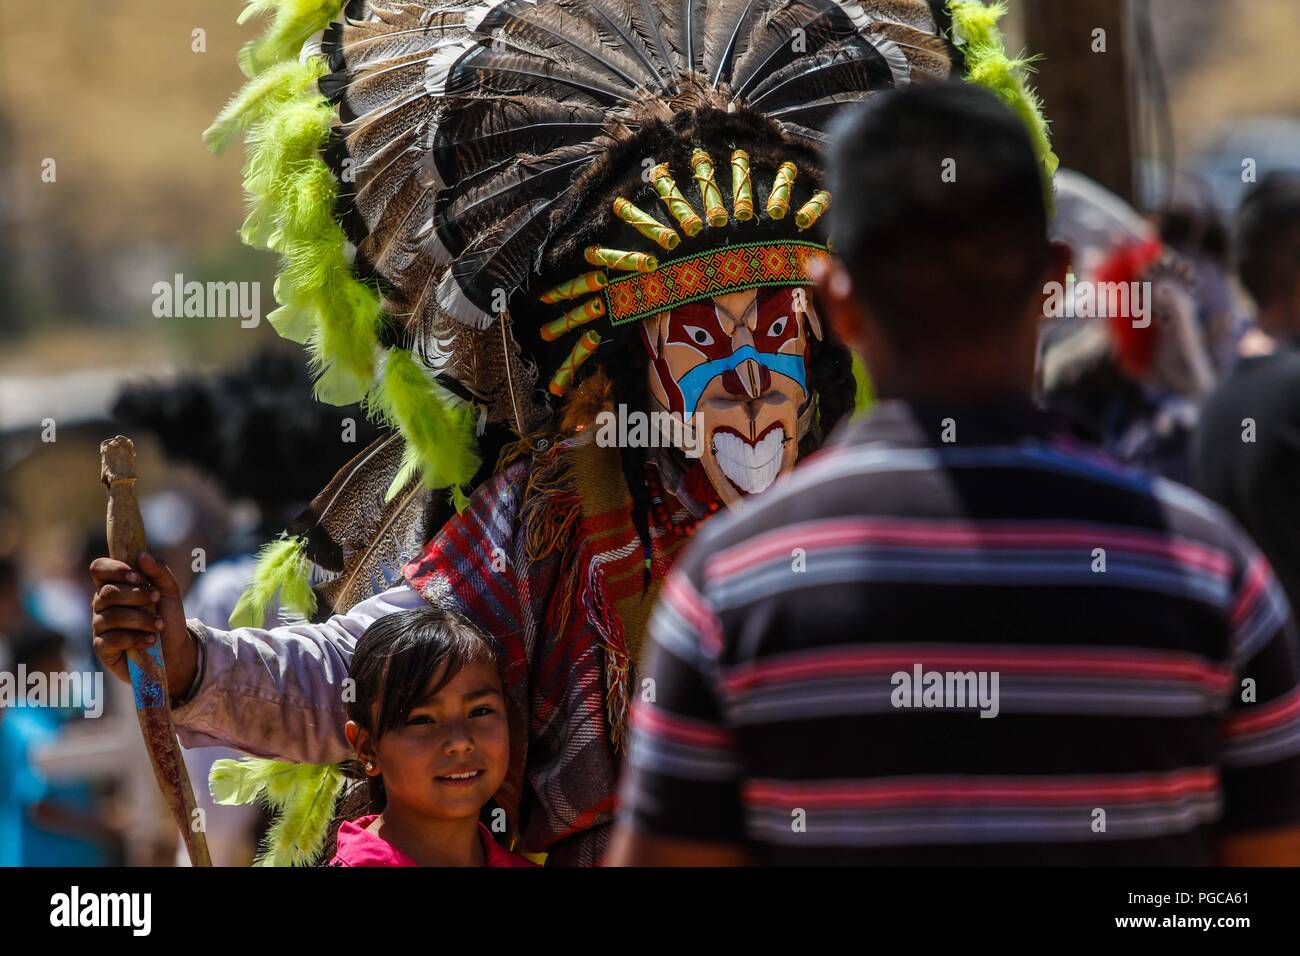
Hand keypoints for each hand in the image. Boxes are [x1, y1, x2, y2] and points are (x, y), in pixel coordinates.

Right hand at [90, 552, 196, 699]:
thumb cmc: (168, 617)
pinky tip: (150, 641)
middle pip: (107, 592)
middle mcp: (102, 604)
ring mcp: (100, 626)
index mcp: (115, 585)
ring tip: (159, 625)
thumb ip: (159, 572)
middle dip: (136, 595)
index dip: (114, 569)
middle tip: (156, 600)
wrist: (176, 650)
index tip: (137, 576)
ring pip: (111, 616)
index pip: (99, 568)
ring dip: (141, 619)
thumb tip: (143, 555)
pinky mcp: (102, 648)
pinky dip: (135, 638)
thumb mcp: (170, 592)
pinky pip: (111, 639)